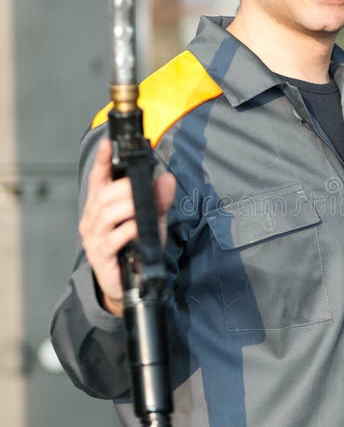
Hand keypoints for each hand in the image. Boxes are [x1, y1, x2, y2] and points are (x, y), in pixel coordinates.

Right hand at [79, 137, 175, 315]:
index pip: (99, 178)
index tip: (107, 143)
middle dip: (124, 187)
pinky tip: (137, 227)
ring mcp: (94, 237)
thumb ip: (159, 199)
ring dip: (127, 206)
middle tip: (140, 186)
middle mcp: (93, 218)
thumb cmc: (136, 245)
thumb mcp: (152, 219)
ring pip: (107, 213)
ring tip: (140, 206)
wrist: (127, 283)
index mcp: (101, 205)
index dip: (102, 160)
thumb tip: (167, 178)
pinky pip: (113, 237)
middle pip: (104, 194)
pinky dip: (128, 229)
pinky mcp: (101, 254)